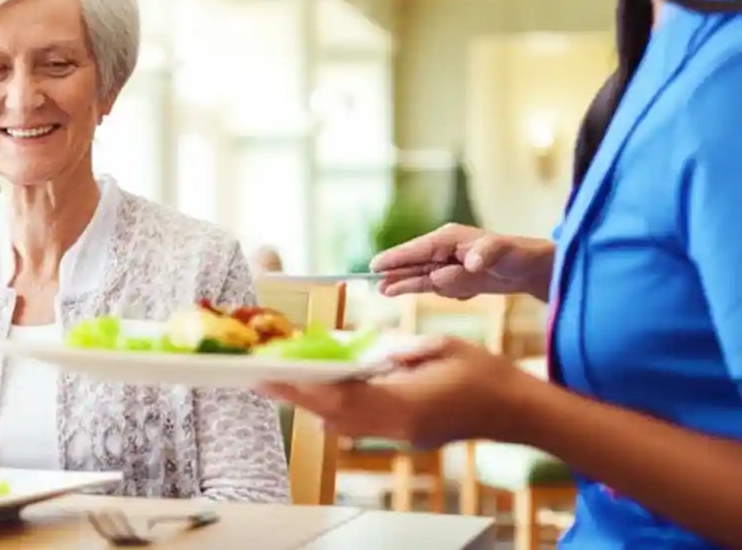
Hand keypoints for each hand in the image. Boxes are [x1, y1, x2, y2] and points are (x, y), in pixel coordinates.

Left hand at [260, 337, 539, 447]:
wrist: (518, 411)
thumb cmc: (485, 373)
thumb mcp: (438, 347)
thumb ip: (398, 352)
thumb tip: (363, 354)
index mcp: (404, 404)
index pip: (338, 399)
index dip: (300, 389)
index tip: (269, 377)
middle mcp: (397, 427)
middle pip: (333, 417)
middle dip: (298, 398)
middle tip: (265, 380)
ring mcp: (403, 436)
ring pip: (344, 426)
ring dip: (316, 406)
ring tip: (289, 384)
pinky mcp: (408, 436)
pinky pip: (362, 428)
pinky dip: (339, 411)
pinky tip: (328, 392)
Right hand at [370, 223, 554, 300]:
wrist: (534, 269)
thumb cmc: (519, 255)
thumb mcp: (504, 252)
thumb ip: (486, 254)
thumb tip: (469, 263)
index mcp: (450, 239)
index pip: (417, 249)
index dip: (396, 257)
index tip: (376, 265)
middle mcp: (446, 251)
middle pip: (414, 263)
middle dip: (395, 272)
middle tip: (374, 282)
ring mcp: (450, 265)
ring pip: (421, 276)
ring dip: (405, 283)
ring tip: (383, 290)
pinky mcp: (457, 279)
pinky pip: (436, 285)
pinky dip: (429, 289)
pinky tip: (419, 292)